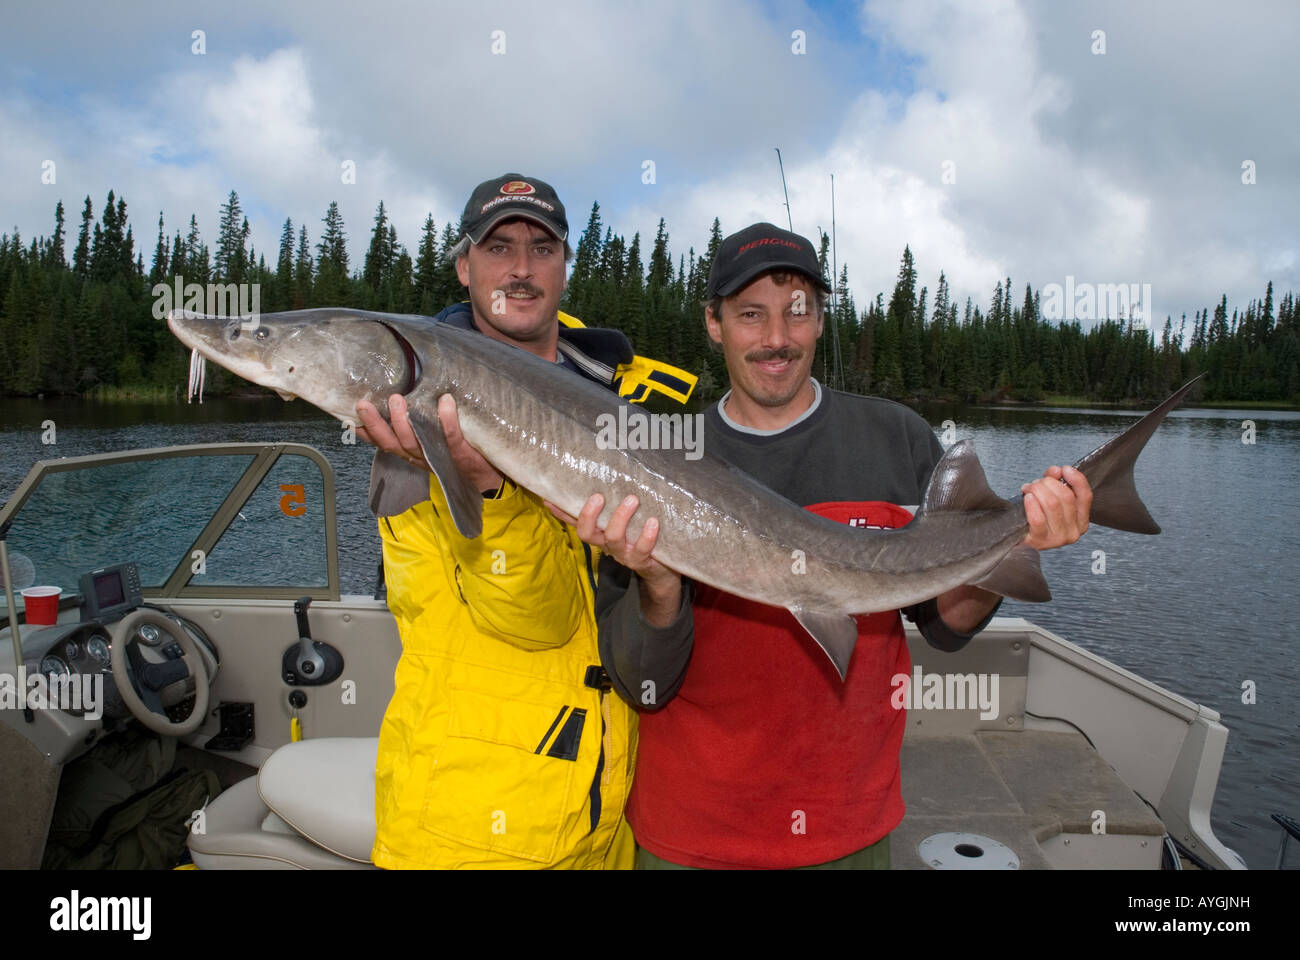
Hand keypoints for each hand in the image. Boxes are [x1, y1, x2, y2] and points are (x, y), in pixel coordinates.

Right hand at [356, 394, 502, 493]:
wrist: (489, 477)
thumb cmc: (457, 452)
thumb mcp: (430, 439)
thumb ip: (414, 423)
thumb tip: (398, 393)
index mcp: (410, 453)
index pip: (382, 443)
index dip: (365, 432)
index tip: (348, 417)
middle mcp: (419, 456)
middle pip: (391, 443)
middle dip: (376, 424)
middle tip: (365, 403)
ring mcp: (438, 455)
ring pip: (414, 442)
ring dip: (404, 421)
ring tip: (398, 399)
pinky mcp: (460, 453)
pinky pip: (450, 435)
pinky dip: (447, 418)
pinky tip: (445, 401)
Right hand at [548, 492, 682, 625]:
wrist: (662, 570)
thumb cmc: (641, 537)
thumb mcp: (626, 522)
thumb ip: (616, 507)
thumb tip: (608, 480)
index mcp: (600, 533)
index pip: (575, 522)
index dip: (561, 514)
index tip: (549, 499)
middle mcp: (607, 544)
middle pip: (587, 534)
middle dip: (589, 515)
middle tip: (598, 497)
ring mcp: (623, 553)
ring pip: (613, 538)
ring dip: (621, 518)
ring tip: (632, 500)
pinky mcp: (641, 560)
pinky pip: (641, 549)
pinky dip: (647, 536)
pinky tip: (653, 522)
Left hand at [1020, 465, 1091, 550]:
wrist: (1018, 538)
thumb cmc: (1037, 518)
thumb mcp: (1051, 498)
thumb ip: (1056, 482)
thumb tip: (1056, 471)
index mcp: (1081, 521)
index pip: (1086, 496)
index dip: (1077, 479)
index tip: (1064, 469)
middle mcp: (1073, 531)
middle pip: (1066, 497)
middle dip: (1048, 483)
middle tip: (1036, 483)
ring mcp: (1058, 538)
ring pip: (1052, 504)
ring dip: (1037, 490)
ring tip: (1029, 489)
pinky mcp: (1040, 541)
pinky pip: (1038, 518)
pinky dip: (1031, 504)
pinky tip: (1027, 497)